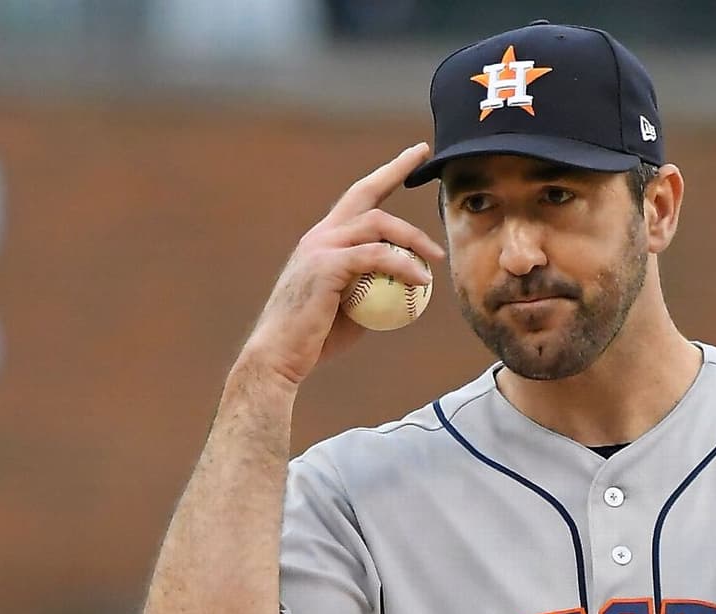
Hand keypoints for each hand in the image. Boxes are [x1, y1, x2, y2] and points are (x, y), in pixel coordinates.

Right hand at [237, 142, 444, 386]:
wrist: (280, 356)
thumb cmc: (316, 338)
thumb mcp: (353, 307)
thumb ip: (374, 286)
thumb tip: (406, 285)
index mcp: (324, 241)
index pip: (358, 198)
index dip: (387, 174)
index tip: (414, 155)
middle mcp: (319, 236)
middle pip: (365, 195)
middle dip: (395, 170)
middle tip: (425, 159)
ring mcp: (320, 248)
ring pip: (376, 224)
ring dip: (412, 238)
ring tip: (435, 259)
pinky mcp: (325, 266)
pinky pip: (375, 256)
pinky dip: (402, 266)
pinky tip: (422, 281)